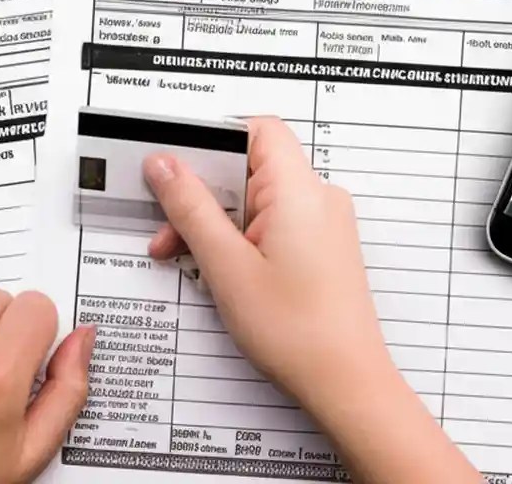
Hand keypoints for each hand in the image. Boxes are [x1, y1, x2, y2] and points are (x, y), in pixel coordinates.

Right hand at [143, 117, 480, 482]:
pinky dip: (240, 239)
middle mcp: (317, 197)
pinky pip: (273, 223)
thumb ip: (190, 207)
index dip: (211, 140)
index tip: (175, 166)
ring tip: (191, 259)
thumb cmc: (298, 332)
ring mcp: (322, 223)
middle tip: (170, 229)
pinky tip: (220, 271)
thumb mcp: (225, 265)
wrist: (346, 382)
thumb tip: (165, 165)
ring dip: (217, 222)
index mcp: (298, 189)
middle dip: (203, 194)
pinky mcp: (321, 246)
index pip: (255, 129)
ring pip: (257, 199)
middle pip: (249, 167)